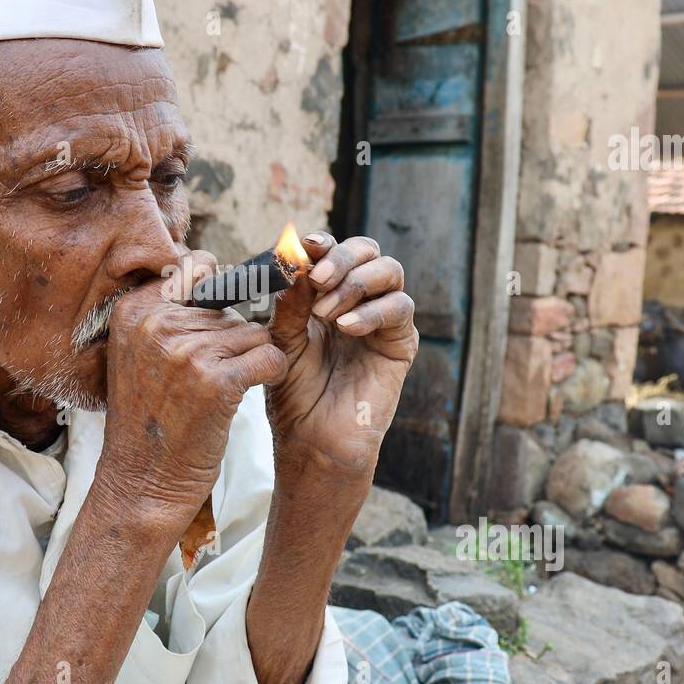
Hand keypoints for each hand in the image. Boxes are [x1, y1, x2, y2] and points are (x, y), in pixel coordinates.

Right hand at [96, 251, 285, 537]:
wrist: (141, 482)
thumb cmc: (148, 419)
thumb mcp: (137, 354)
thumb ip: (167, 313)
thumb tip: (215, 267)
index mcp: (134, 310)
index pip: (196, 266)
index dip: (216, 292)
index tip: (212, 327)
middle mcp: (157, 323)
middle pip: (230, 307)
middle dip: (230, 340)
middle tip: (205, 380)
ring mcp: (187, 351)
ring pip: (254, 333)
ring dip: (248, 362)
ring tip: (218, 394)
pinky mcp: (217, 382)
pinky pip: (270, 358)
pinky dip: (268, 376)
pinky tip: (242, 396)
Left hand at [266, 233, 416, 481]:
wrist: (311, 440)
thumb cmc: (293, 392)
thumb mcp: (282, 340)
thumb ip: (290, 302)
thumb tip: (295, 259)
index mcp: (326, 293)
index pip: (332, 251)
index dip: (322, 243)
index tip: (304, 247)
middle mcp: (358, 300)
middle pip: (366, 251)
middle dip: (341, 258)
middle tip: (316, 279)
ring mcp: (382, 319)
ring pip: (389, 270)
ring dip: (355, 282)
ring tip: (325, 312)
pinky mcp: (401, 342)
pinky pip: (400, 308)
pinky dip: (372, 311)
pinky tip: (345, 328)